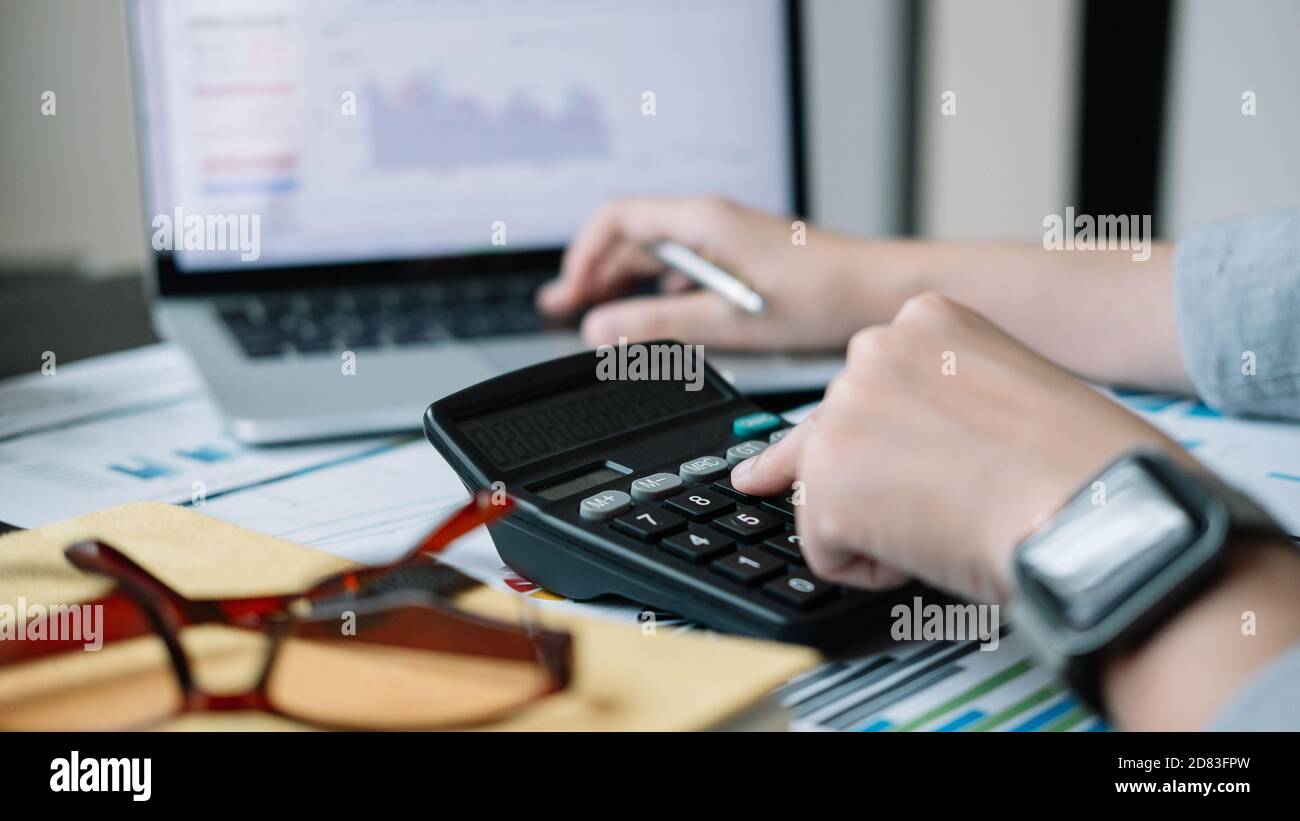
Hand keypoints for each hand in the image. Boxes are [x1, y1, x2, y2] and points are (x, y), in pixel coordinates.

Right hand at [538, 196, 904, 349]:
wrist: (881, 290)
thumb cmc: (822, 297)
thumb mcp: (730, 320)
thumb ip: (660, 325)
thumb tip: (600, 329)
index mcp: (702, 222)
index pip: (617, 219)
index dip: (583, 254)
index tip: (569, 293)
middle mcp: (711, 221)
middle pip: (632, 237)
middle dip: (595, 272)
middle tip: (566, 311)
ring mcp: (728, 237)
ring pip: (657, 253)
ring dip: (624, 282)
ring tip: (599, 315)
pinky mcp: (744, 256)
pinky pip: (685, 265)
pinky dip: (659, 289)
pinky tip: (657, 315)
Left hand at [731, 294, 1185, 603]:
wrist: (1099, 511)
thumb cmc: (1086, 466)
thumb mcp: (1011, 385)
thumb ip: (946, 394)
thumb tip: (903, 439)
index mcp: (925, 321)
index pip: (869, 390)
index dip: (902, 444)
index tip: (944, 461)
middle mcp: (872, 351)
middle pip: (836, 438)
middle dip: (878, 480)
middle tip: (953, 498)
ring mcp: (843, 416)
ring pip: (825, 493)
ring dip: (877, 523)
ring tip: (952, 519)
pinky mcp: (827, 487)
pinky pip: (826, 552)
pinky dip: (873, 572)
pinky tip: (936, 548)